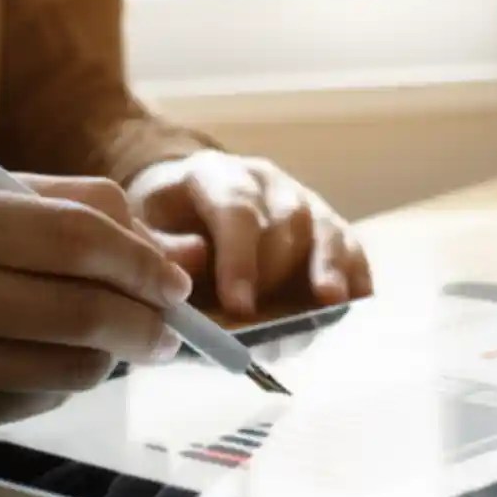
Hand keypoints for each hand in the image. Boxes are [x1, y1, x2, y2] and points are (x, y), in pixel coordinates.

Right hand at [0, 176, 188, 437]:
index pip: (75, 237)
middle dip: (147, 323)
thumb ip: (89, 212)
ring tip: (113, 341)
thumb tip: (190, 254)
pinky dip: (65, 381)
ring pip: (71, 367)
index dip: (141, 262)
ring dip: (113, 358)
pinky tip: (49, 360)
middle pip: (80, 310)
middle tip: (170, 327)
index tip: (177, 282)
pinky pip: (40, 400)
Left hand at [127, 150, 371, 316]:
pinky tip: (352, 301)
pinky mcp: (325, 224)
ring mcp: (300, 199)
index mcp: (212, 174)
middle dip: (280, 274)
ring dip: (327, 269)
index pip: (236, 211)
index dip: (240, 260)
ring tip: (328, 303)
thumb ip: (159, 251)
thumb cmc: (162, 225)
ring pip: (324, 229)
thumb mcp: (142, 228)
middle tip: (270, 321)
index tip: (238, 307)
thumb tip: (190, 275)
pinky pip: (349, 246)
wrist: (183, 204)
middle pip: (286, 222)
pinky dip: (354, 273)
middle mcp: (264, 181)